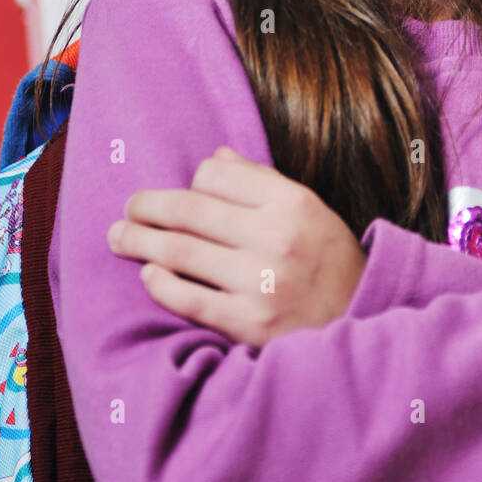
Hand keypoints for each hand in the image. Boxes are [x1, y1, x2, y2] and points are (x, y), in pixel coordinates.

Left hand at [106, 146, 367, 347]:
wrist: (362, 323)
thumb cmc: (329, 261)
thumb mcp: (309, 210)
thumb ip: (262, 182)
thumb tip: (216, 158)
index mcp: (292, 202)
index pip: (215, 176)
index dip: (191, 183)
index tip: (182, 194)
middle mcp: (277, 238)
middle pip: (189, 210)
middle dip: (146, 207)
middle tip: (126, 209)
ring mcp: (262, 282)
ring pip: (181, 252)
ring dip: (140, 242)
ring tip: (119, 238)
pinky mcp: (250, 323)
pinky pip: (189, 298)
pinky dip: (160, 284)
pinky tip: (148, 275)